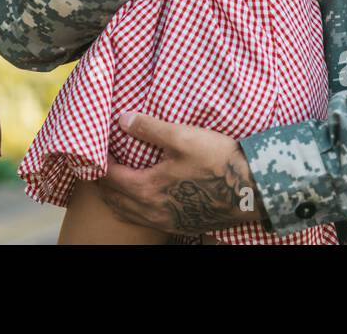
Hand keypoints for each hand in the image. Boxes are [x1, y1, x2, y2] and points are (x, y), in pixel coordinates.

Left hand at [95, 112, 262, 235]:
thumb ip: (150, 128)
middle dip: (101, 182)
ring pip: (127, 213)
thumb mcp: (183, 137)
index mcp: (148, 189)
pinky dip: (132, 208)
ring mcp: (166, 222)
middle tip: (96, 164)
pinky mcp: (180, 226)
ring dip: (114, 197)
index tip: (93, 149)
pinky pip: (144, 221)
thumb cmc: (219, 161)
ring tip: (111, 181)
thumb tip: (122, 119)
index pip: (110, 177)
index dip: (98, 162)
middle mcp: (152, 212)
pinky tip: (139, 198)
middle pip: (114, 199)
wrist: (252, 191)